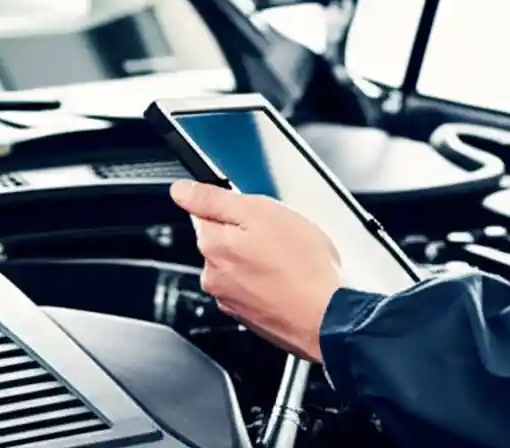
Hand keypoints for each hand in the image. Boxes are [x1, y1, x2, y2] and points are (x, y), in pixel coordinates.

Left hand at [169, 179, 341, 362]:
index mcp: (213, 245)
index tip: (258, 213)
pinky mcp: (251, 318)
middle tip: (282, 235)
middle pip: (225, 241)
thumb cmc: (303, 265)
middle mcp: (214, 276)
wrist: (329, 315)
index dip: (236, 207)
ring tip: (291, 260)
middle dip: (249, 235)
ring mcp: (231, 300)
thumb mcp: (261, 212)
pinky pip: (256, 290)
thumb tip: (180, 191)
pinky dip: (270, 283)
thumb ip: (214, 200)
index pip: (207, 213)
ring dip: (260, 261)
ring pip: (241, 267)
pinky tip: (292, 280)